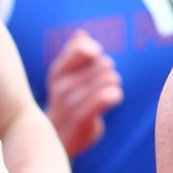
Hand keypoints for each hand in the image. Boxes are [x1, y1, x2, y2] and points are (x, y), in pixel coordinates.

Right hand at [45, 30, 122, 156]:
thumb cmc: (64, 105)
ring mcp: (71, 101)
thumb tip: (80, 33)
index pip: (83, 48)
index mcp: (58, 71)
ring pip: (111, 79)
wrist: (56, 139)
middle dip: (108, 72)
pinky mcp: (82, 117)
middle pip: (104, 63)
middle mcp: (63, 84)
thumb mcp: (63, 77)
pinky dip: (115, 97)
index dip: (95, 53)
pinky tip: (110, 102)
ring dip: (113, 86)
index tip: (93, 64)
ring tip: (105, 94)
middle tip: (101, 84)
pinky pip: (110, 96)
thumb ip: (73, 54)